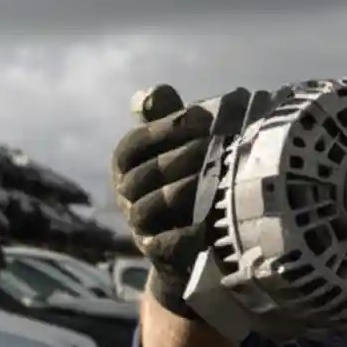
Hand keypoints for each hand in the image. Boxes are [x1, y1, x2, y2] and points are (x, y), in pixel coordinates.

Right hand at [111, 84, 213, 319]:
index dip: (165, 128)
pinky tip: (213, 218)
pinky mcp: (158, 254)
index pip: (135, 143)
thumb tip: (156, 92)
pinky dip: (189, 231)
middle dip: (185, 153)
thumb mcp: (177, 150)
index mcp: (125, 164)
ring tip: (220, 173)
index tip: (202, 117)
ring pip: (156, 203)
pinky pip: (169, 242)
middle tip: (221, 141)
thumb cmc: (186, 183)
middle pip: (147, 171)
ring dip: (187, 187)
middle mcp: (126, 194)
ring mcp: (139, 226)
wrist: (191, 248)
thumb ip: (169, 121)